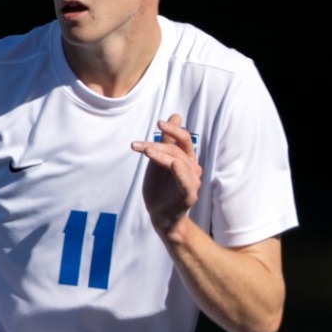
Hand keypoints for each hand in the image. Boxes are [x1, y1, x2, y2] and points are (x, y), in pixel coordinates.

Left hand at [131, 113, 201, 238]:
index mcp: (187, 159)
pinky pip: (186, 183)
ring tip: (145, 151)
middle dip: (159, 144)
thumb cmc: (160, 188)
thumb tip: (175, 116)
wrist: (159, 216)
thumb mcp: (159, 161)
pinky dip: (181, 173)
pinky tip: (174, 165)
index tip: (158, 123)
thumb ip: (165, 141)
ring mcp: (192, 182)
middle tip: (138, 145)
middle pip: (179, 150)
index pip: (183, 140)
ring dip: (161, 156)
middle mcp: (193, 168)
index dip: (173, 130)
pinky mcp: (188, 196)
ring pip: (178, 163)